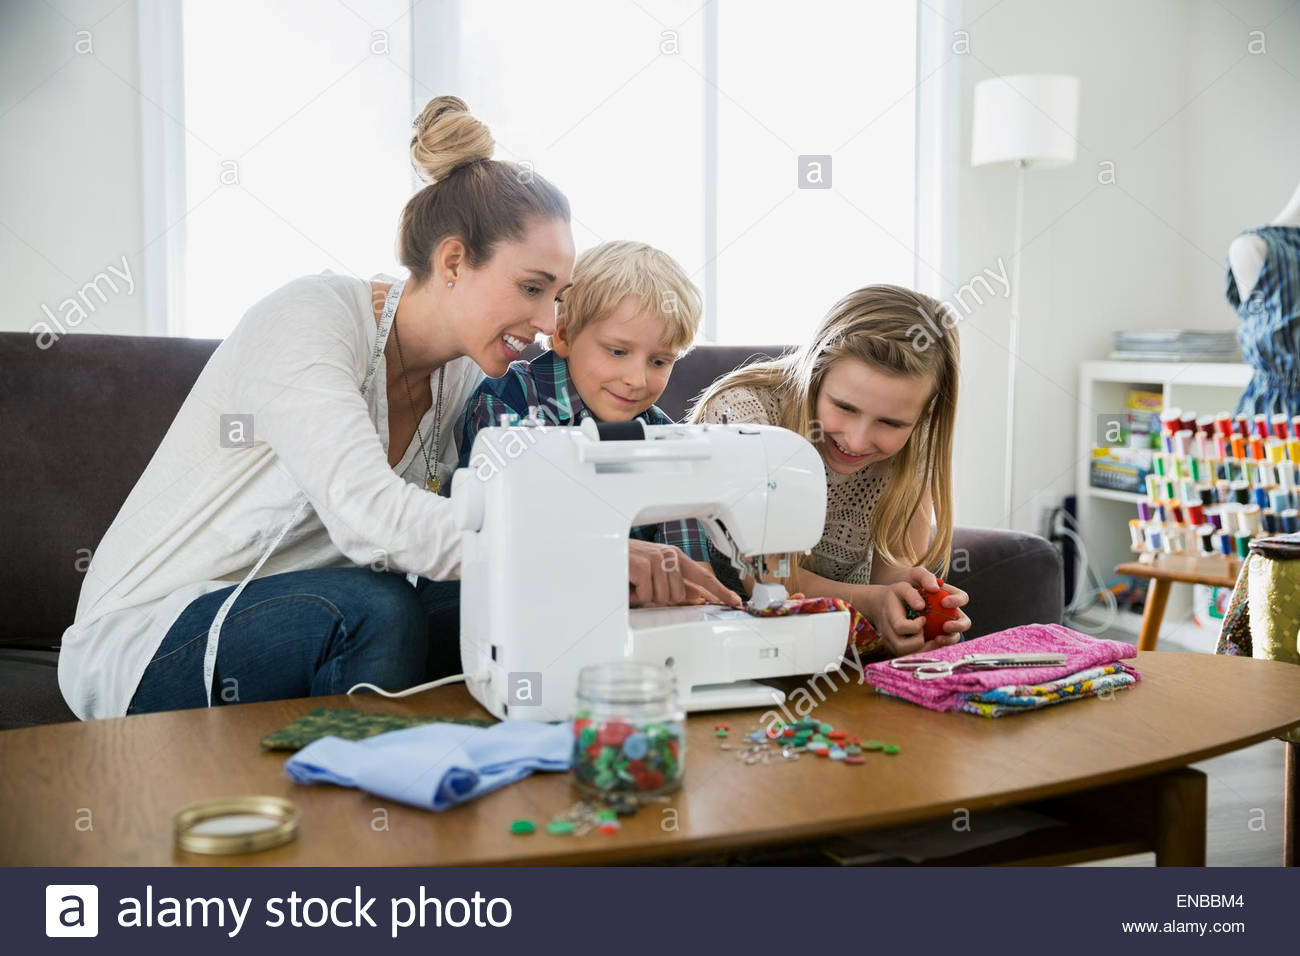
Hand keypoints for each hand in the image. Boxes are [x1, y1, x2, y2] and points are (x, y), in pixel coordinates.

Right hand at [627, 541, 742, 607]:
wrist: (604, 553)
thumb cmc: (628, 564)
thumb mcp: (655, 575)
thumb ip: (677, 585)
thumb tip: (698, 596)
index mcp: (675, 557)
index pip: (703, 576)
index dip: (720, 590)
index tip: (734, 600)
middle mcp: (668, 556)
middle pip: (679, 595)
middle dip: (661, 598)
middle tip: (645, 587)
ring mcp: (655, 559)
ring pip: (663, 597)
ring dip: (646, 596)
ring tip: (636, 584)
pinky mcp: (642, 565)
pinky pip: (646, 595)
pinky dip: (635, 595)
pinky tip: (629, 584)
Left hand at [863, 568, 970, 657]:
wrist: (892, 596)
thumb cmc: (908, 582)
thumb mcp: (915, 574)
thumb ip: (925, 576)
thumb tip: (935, 588)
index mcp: (950, 596)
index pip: (962, 598)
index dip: (957, 601)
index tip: (944, 602)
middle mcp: (950, 612)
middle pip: (963, 621)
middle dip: (958, 625)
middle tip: (946, 626)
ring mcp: (942, 625)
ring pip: (954, 636)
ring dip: (949, 639)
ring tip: (937, 638)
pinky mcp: (933, 636)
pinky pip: (939, 644)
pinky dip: (935, 646)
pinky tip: (927, 645)